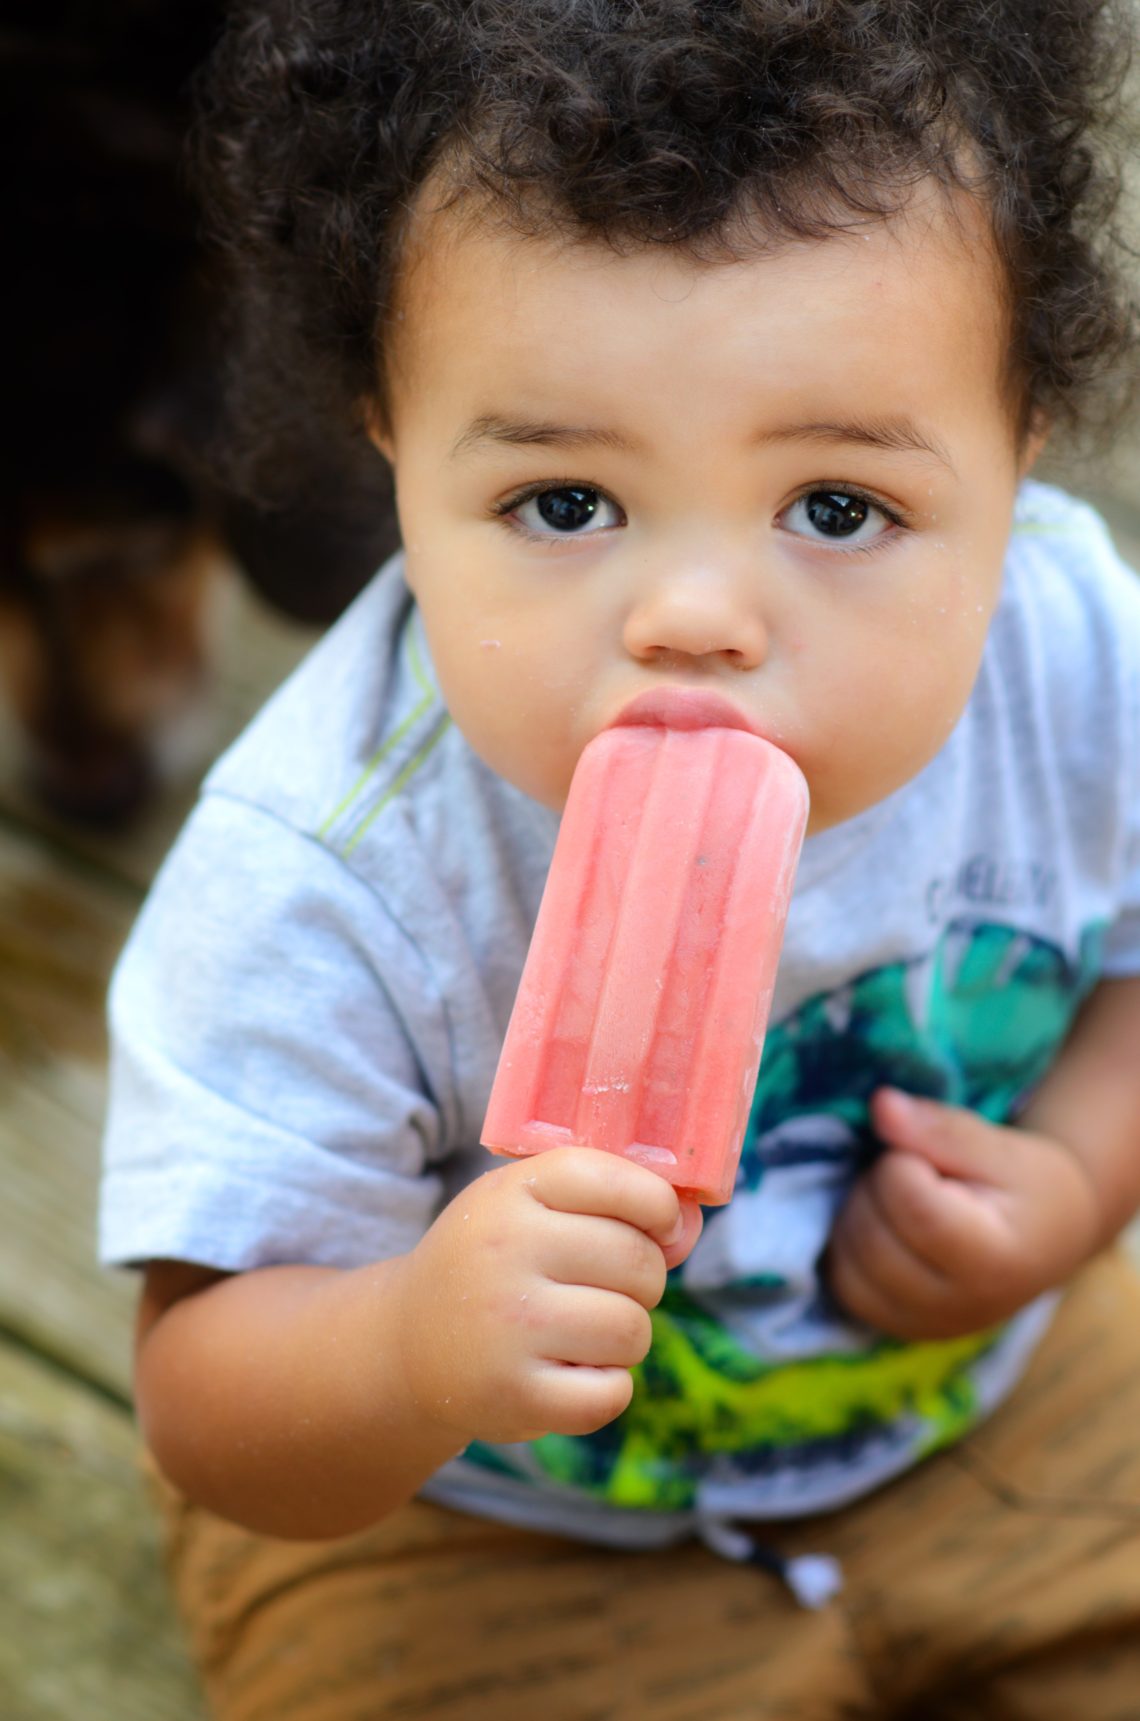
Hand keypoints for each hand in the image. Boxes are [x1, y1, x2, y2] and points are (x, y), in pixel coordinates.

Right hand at [392, 1147, 702, 1444]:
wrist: (410, 1341)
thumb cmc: (497, 1263)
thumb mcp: (534, 1210)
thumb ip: (616, 1204)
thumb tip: (689, 1226)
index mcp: (512, 1192)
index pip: (613, 1179)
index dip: (657, 1204)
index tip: (660, 1225)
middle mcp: (506, 1251)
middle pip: (638, 1261)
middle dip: (642, 1280)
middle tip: (601, 1289)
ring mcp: (508, 1327)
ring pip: (632, 1329)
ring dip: (625, 1338)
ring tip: (581, 1333)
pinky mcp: (514, 1395)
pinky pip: (611, 1394)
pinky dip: (605, 1390)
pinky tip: (570, 1374)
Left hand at [826, 1089, 1101, 1340]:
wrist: (1046, 1241)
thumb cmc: (1026, 1186)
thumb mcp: (998, 1146)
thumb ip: (939, 1127)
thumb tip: (881, 1105)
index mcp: (990, 1259)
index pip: (905, 1197)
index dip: (903, 1160)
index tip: (934, 1161)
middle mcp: (954, 1307)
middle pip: (868, 1232)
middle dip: (878, 1188)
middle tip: (917, 1178)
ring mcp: (923, 1327)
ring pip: (844, 1260)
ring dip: (859, 1217)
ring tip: (903, 1206)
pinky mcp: (896, 1331)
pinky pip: (840, 1285)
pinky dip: (849, 1249)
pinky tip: (885, 1231)